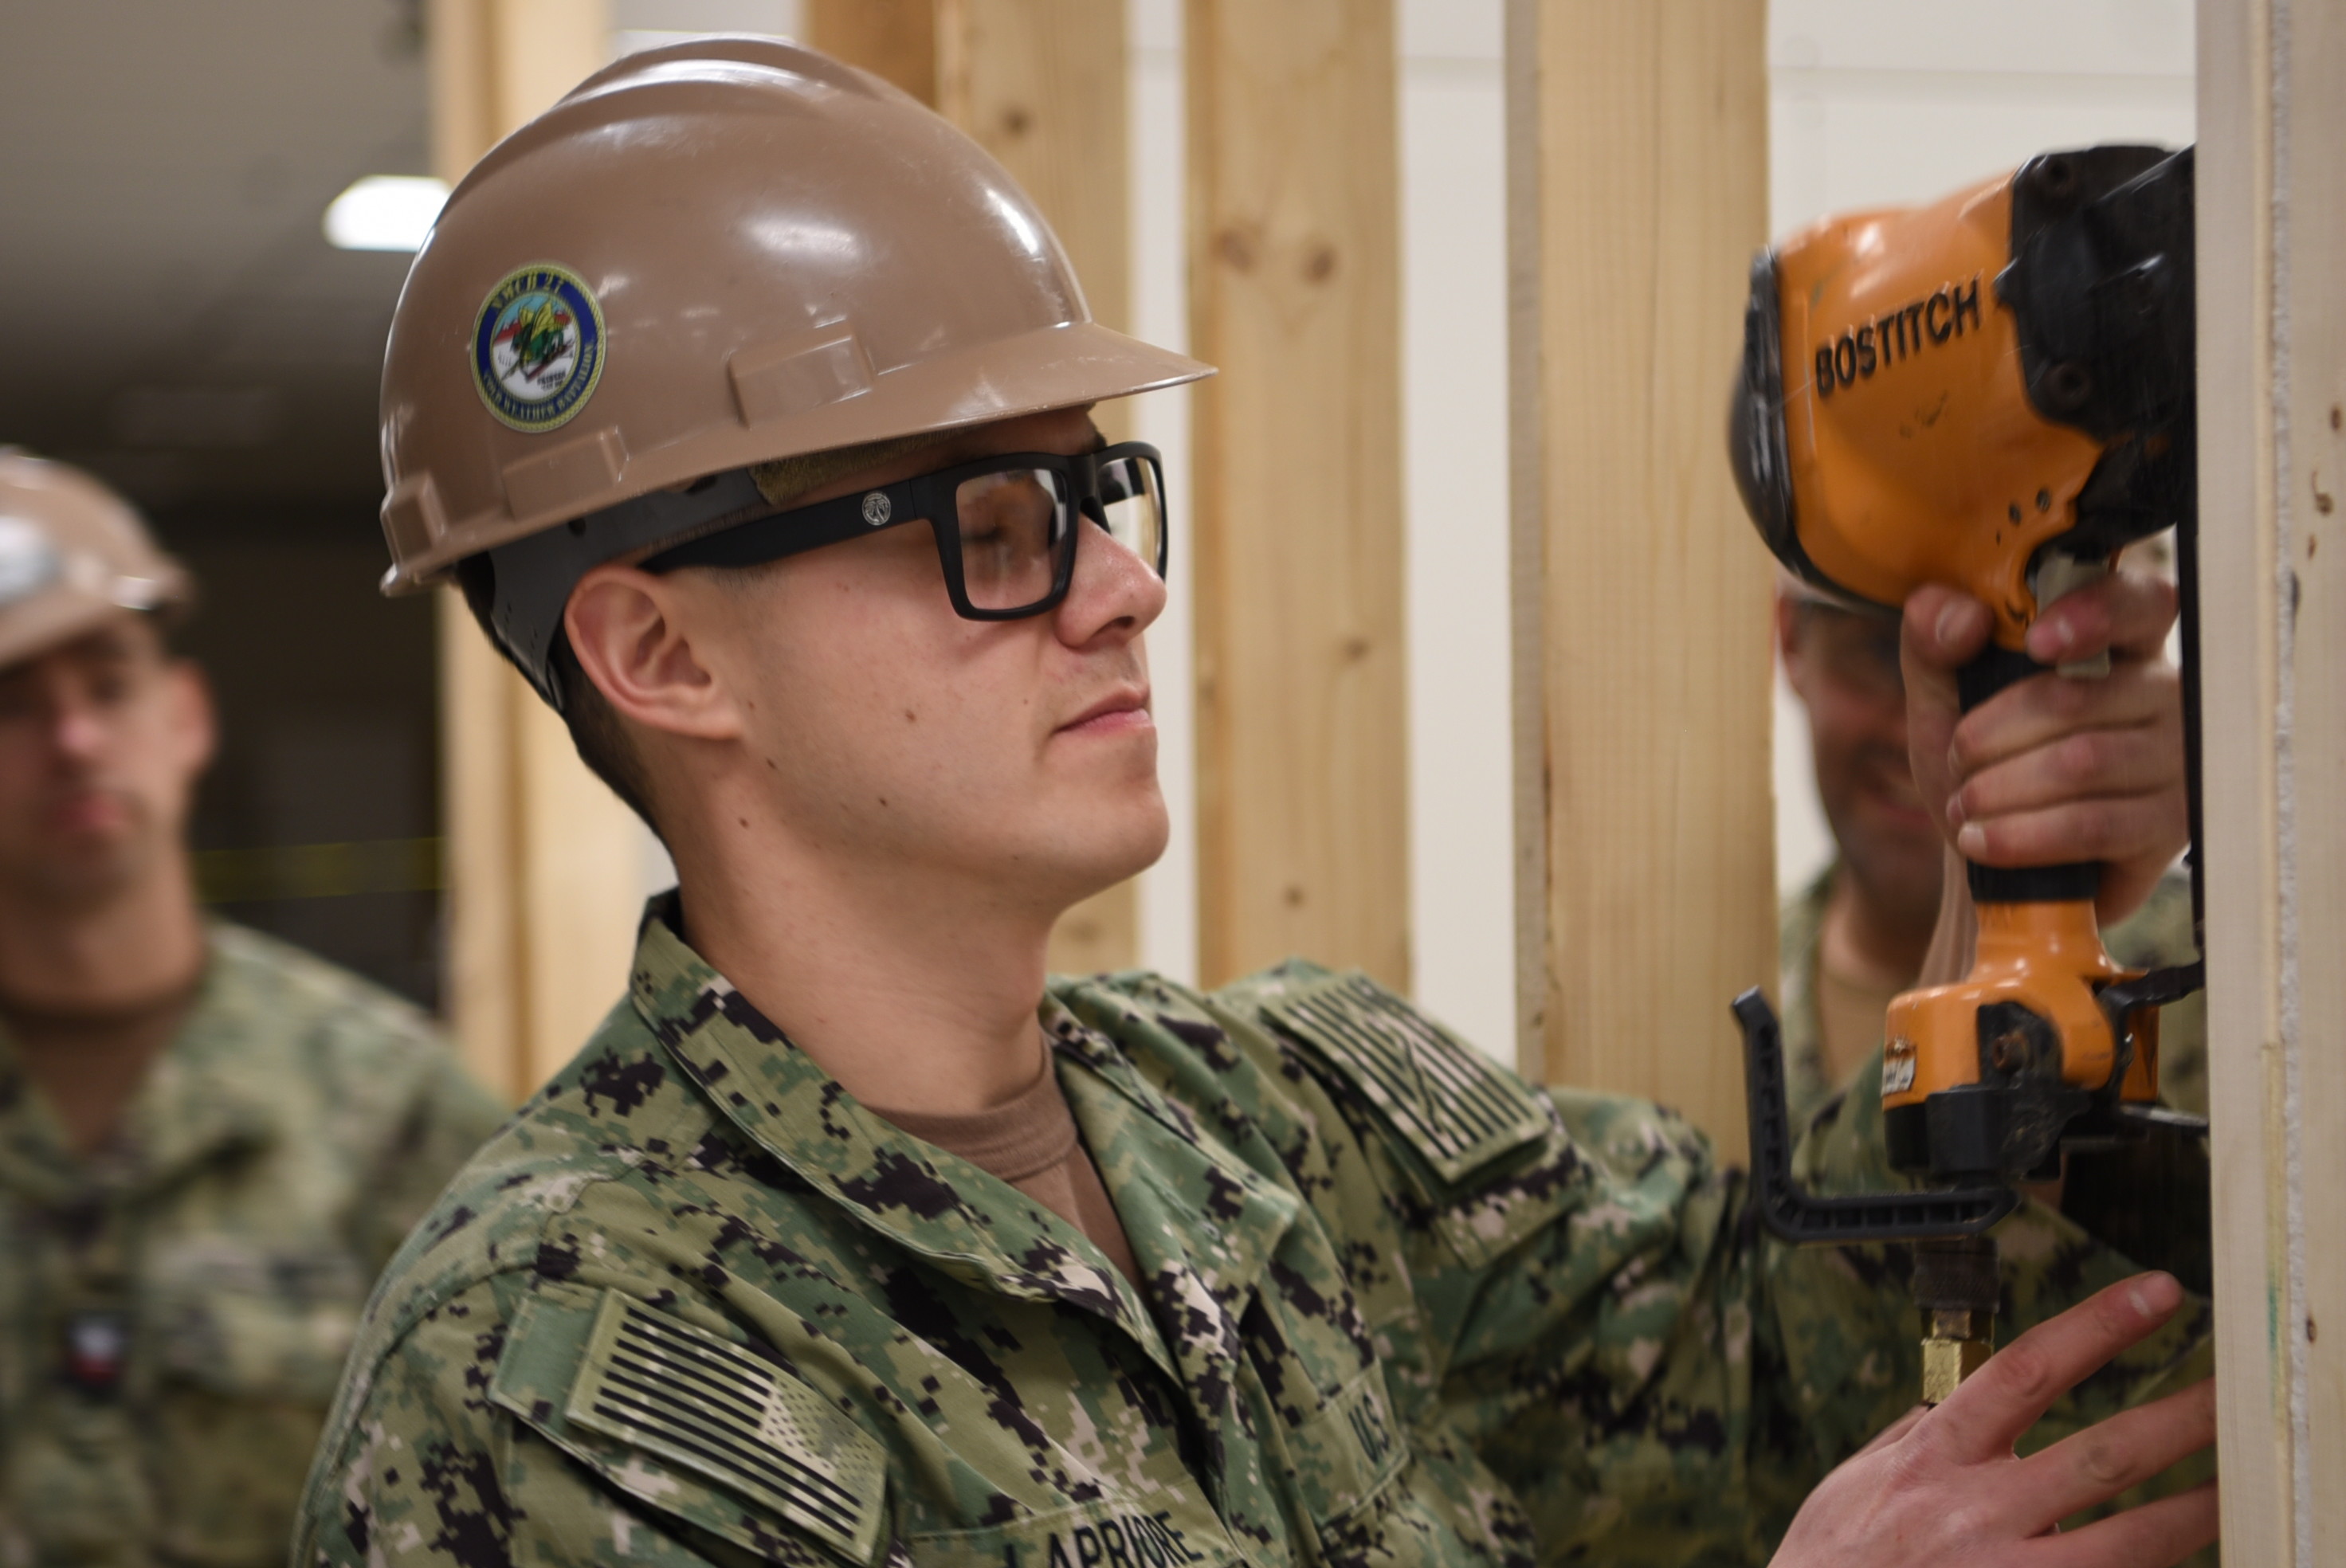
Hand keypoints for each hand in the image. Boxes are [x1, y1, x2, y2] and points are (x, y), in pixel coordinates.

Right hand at [1771, 1273, 2216, 1566]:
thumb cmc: (1828, 1561)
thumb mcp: (1856, 1482)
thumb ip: (1915, 1439)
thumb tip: (1952, 1400)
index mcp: (1933, 1456)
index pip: (2028, 1371)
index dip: (2098, 1326)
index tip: (2157, 1295)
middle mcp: (1975, 1511)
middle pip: (2101, 1455)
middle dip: (2179, 1419)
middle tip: (2238, 1390)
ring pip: (2128, 1540)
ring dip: (2196, 1510)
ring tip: (2247, 1482)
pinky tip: (2191, 1554)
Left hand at [1902, 573, 2188, 922]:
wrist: (1995, 856)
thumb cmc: (1982, 763)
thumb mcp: (1941, 698)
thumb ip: (1933, 642)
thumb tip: (1961, 615)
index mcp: (2118, 645)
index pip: (2139, 603)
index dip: (2094, 614)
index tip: (2036, 642)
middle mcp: (2164, 694)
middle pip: (2075, 700)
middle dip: (1989, 737)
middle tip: (1958, 762)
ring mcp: (2177, 760)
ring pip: (2080, 763)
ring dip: (1998, 789)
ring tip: (1964, 804)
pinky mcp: (2171, 827)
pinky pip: (2090, 824)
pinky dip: (2019, 834)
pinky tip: (1981, 840)